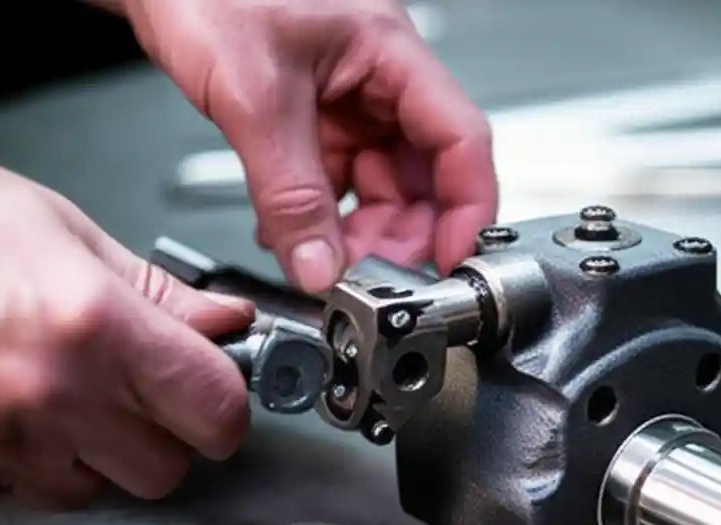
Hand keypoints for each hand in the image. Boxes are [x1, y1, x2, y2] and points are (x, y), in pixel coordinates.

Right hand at [0, 134, 253, 517]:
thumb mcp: (59, 231)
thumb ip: (156, 293)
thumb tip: (225, 324)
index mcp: (93, 326)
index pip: (216, 411)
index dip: (223, 406)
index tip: (213, 395)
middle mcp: (48, 397)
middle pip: (164, 469)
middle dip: (158, 434)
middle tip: (124, 387)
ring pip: (88, 490)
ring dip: (81, 453)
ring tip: (36, 384)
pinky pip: (8, 495)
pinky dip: (6, 462)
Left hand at [119, 0, 497, 292]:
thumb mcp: (254, 99)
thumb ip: (289, 193)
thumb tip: (319, 267)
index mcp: (389, 52)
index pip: (461, 140)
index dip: (466, 208)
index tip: (452, 262)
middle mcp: (379, 77)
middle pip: (424, 175)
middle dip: (401, 233)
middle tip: (368, 276)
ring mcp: (347, 99)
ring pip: (379, 186)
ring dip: (357, 234)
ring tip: (324, 264)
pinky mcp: (312, 116)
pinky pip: (334, 182)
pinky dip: (319, 217)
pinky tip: (291, 236)